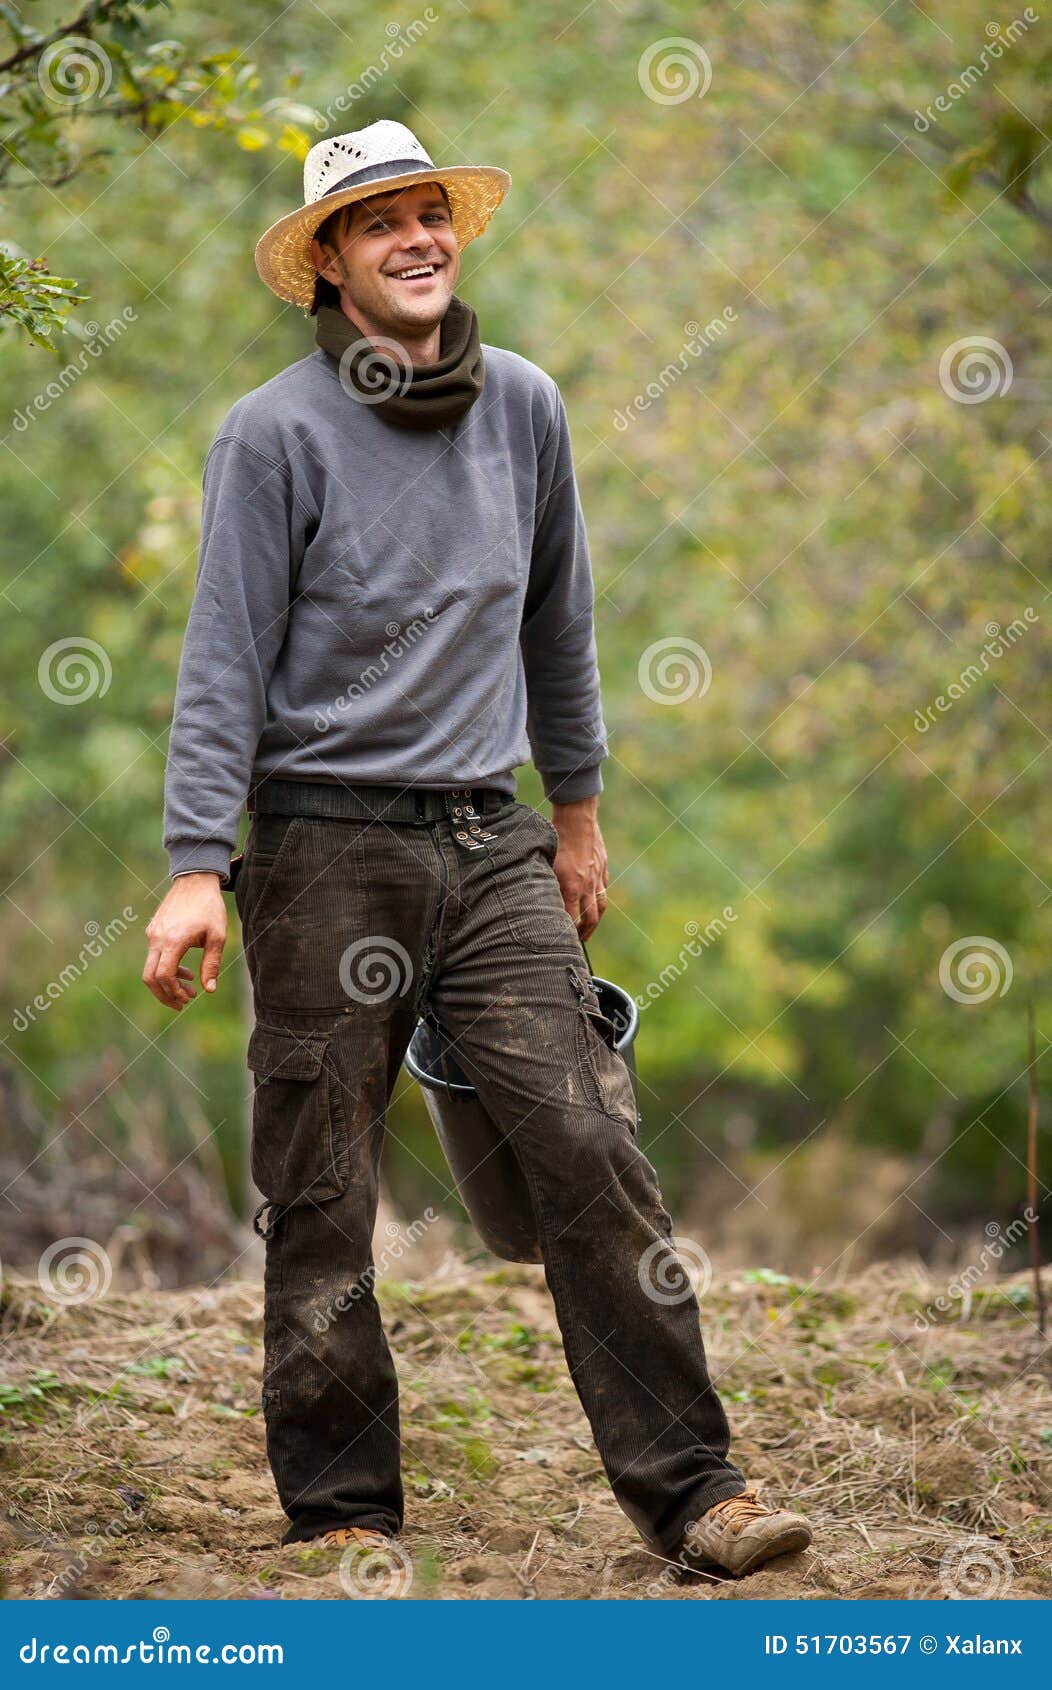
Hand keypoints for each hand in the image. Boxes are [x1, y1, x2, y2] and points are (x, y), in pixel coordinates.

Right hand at [142, 872, 226, 1010]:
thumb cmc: (210, 907)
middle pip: (150, 977)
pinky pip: (155, 956)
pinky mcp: (153, 930)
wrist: (195, 879)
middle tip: (182, 1005)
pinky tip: (186, 972)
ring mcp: (153, 934)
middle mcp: (157, 938)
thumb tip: (209, 990)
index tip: (187, 1000)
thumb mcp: (217, 936)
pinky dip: (167, 968)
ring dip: (168, 983)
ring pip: (151, 968)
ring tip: (190, 991)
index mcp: (173, 940)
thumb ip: (212, 964)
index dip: (173, 992)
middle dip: (164, 995)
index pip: (164, 975)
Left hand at [550, 796, 608, 941]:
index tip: (562, 942)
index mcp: (572, 887)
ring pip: (601, 906)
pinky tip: (593, 903)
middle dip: (584, 933)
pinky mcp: (603, 867)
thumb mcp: (545, 864)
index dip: (568, 933)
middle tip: (577, 942)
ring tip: (588, 929)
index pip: (572, 919)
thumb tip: (536, 902)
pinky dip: (599, 900)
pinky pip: (603, 889)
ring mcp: (598, 876)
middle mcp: (588, 885)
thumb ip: (544, 885)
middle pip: (590, 918)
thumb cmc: (555, 838)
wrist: (577, 817)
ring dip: (595, 921)